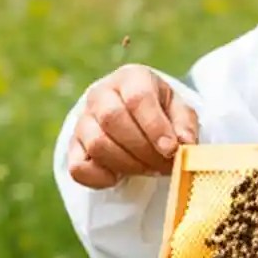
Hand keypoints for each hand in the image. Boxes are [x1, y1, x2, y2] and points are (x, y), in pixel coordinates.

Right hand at [67, 64, 198, 188]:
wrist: (133, 119)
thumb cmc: (159, 112)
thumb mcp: (179, 111)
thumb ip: (184, 125)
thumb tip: (185, 143)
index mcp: (131, 78)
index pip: (138, 98)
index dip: (155, 127)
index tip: (171, 149)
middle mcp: (101, 94)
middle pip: (113, 120)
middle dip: (142, 149)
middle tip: (163, 165)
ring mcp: (83, 120)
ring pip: (97, 144)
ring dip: (127, 164)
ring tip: (147, 169)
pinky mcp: (73, 146)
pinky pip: (78, 167)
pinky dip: (100, 178)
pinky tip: (119, 177)